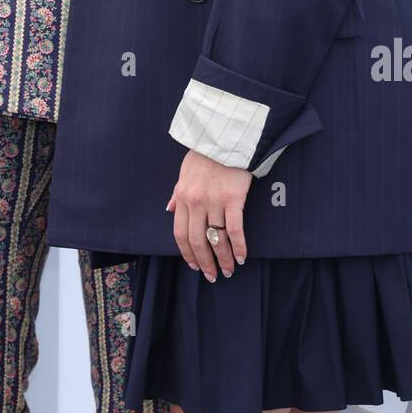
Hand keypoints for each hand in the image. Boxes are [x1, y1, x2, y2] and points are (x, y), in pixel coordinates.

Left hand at [166, 150, 252, 279]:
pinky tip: (241, 257)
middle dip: (205, 262)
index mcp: (182, 196)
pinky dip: (238, 246)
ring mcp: (214, 201)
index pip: (180, 233)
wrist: (223, 136)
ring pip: (217, 239)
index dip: (187, 253)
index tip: (194, 265)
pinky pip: (235, 229)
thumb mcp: (184, 172)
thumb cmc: (204, 154)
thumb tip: (169, 210)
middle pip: (198, 241)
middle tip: (212, 276)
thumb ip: (177, 193)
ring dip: (223, 258)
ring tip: (228, 271)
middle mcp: (195, 202)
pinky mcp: (234, 198)